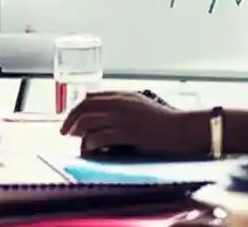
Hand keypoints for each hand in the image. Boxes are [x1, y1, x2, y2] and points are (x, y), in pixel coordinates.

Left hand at [60, 92, 204, 156]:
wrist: (182, 129)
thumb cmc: (165, 121)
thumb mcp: (142, 106)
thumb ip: (123, 106)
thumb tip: (102, 114)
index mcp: (123, 95)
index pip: (91, 97)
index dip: (78, 108)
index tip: (71, 119)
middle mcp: (119, 103)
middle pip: (85, 107)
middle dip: (70, 119)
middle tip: (64, 132)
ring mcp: (121, 117)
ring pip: (88, 122)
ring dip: (79, 135)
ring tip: (78, 145)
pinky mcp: (126, 132)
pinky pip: (99, 137)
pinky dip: (90, 145)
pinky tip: (90, 151)